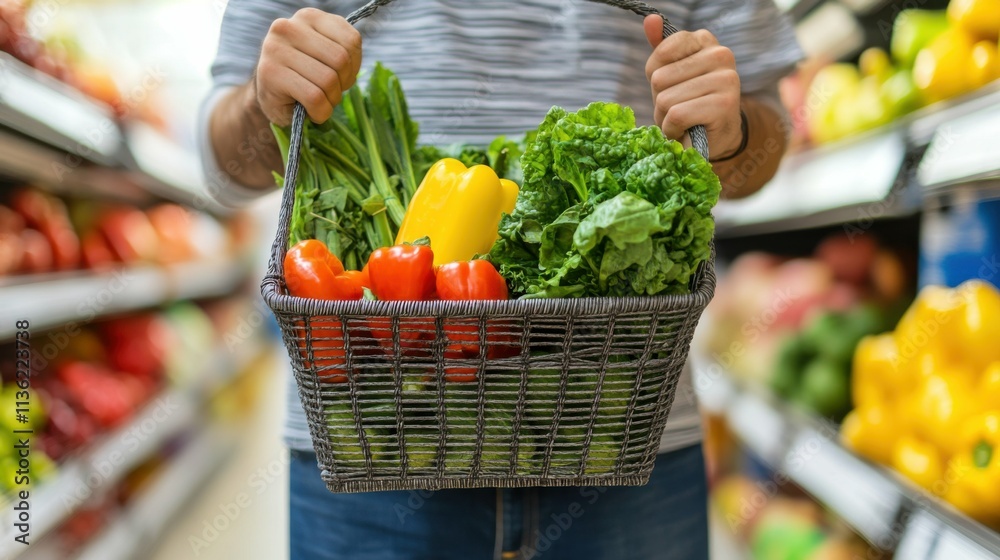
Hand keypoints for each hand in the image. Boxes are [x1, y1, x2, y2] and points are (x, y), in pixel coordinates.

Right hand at [255, 8, 361, 124]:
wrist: (270, 98)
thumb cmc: (304, 77)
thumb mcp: (326, 57)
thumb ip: (343, 52)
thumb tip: (351, 68)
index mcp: (309, 17)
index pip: (351, 40)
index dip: (354, 66)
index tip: (342, 77)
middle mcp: (289, 27)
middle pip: (340, 59)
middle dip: (343, 84)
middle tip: (331, 94)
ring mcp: (276, 49)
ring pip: (327, 79)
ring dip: (331, 100)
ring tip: (321, 103)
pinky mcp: (270, 74)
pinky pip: (314, 97)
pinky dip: (321, 112)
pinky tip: (313, 112)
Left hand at [643, 16, 741, 157]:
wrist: (715, 138)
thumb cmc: (688, 103)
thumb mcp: (671, 75)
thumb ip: (661, 49)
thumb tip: (651, 19)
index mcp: (706, 40)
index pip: (662, 51)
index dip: (657, 76)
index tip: (673, 86)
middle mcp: (721, 54)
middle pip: (660, 79)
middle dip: (661, 101)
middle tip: (678, 109)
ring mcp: (726, 79)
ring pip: (666, 99)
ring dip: (666, 118)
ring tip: (683, 120)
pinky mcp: (724, 105)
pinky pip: (676, 115)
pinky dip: (673, 129)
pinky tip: (686, 130)